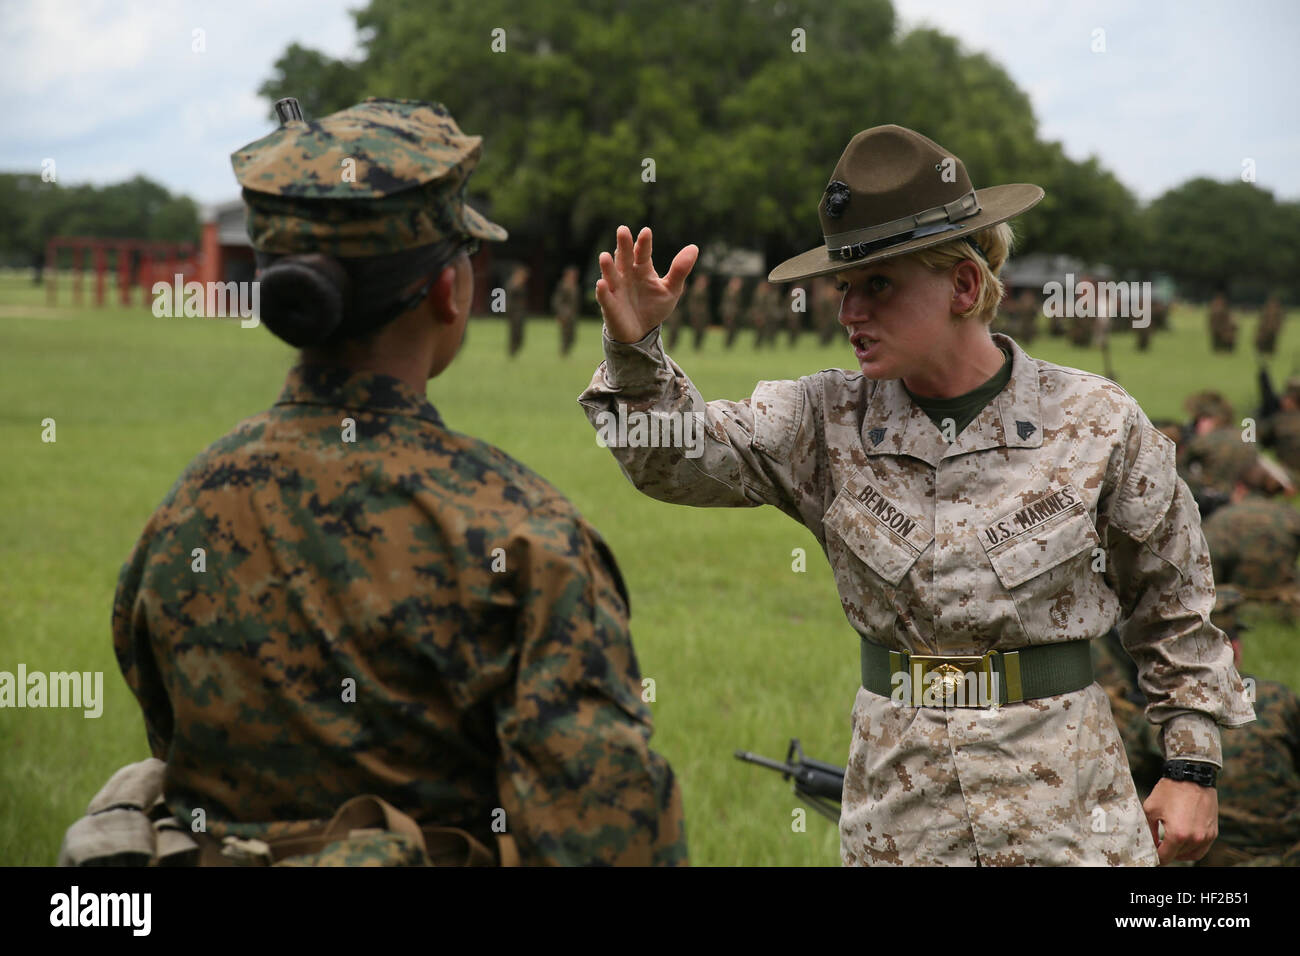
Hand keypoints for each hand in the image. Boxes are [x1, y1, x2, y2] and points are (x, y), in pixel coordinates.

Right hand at [595, 225, 697, 343]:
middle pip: (624, 257)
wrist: (641, 332)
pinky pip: (605, 297)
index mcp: (641, 268)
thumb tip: (694, 247)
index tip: (646, 232)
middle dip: (623, 245)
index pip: (642, 253)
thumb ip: (680, 270)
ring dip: (608, 266)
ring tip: (605, 256)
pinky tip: (601, 284)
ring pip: (611, 275)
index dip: (643, 243)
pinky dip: (602, 291)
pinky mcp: (610, 306)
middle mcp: (626, 275)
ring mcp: (616, 289)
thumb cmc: (654, 306)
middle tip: (623, 230)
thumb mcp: (671, 289)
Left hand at [1143, 777, 1217, 863]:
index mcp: (1178, 835)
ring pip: (1191, 854)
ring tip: (1169, 844)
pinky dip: (1192, 849)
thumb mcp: (1151, 809)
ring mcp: (1206, 836)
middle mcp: (1195, 838)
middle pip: (1177, 855)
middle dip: (1166, 852)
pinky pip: (1202, 848)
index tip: (1151, 854)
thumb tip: (1150, 843)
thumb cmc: (1170, 790)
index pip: (1165, 857)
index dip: (1155, 857)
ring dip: (1179, 852)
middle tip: (1157, 845)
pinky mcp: (1213, 832)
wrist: (1192, 775)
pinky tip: (1183, 842)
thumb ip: (1149, 830)